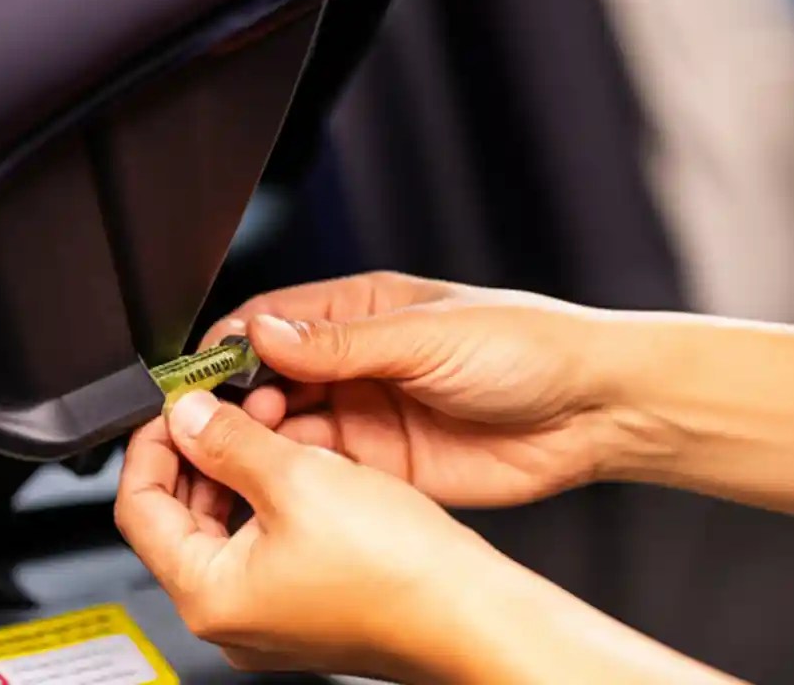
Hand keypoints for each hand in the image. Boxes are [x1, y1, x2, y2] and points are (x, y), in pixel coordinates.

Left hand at [114, 391, 501, 682]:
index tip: (171, 404)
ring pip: (223, 525)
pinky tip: (298, 460)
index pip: (137, 508)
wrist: (472, 613)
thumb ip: (227, 439)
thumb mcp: (298, 475)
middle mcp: (229, 617)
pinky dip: (269, 495)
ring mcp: (267, 615)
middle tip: (217, 403)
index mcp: (208, 595)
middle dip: (196, 451)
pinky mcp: (303, 605)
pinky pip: (263, 541)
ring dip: (235, 467)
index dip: (150, 443)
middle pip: (177, 517)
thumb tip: (187, 415)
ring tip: (262, 421)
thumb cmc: (398, 569)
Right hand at [200, 271, 643, 507]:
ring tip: (247, 452)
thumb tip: (262, 334)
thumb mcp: (426, 336)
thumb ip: (341, 343)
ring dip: (264, 441)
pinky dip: (297, 477)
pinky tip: (286, 480)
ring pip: (290, 429)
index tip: (200, 376)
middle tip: (219, 423)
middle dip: (238, 400)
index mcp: (362, 313)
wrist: (593, 412)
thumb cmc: (527, 349)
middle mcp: (356, 364)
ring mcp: (368, 417)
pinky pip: (324, 473)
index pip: (272, 322)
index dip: (231, 346)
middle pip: (270, 380)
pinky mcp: (384, 469)